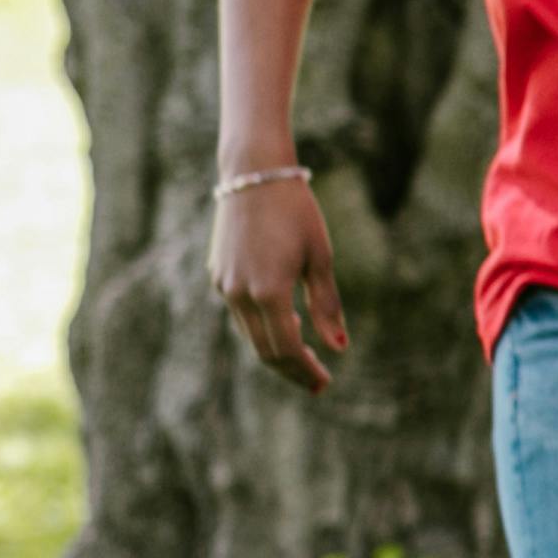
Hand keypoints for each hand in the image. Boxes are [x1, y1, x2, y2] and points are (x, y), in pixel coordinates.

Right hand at [211, 173, 349, 389]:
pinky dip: (262, 327)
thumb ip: (326, 305)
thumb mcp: (320, 257)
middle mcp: (240, 294)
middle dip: (291, 369)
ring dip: (276, 350)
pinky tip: (283, 325)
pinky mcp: (218, 275)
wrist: (254, 174)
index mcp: (269, 291)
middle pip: (265, 350)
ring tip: (304, 358)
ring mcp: (224, 285)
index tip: (324, 383)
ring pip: (251, 334)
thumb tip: (340, 348)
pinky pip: (241, 313)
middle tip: (316, 382)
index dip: (306, 370)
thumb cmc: (296, 211)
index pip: (286, 349)